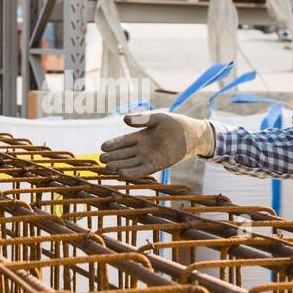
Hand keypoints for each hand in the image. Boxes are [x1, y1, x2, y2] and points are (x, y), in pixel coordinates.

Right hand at [99, 112, 214, 178]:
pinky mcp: (157, 165)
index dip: (112, 144)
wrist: (191, 134)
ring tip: (108, 168)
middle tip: (101, 160)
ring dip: (119, 166)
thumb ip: (141, 119)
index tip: (102, 147)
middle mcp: (142, 149)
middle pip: (123, 154)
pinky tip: (122, 174)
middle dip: (112, 157)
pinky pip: (142, 170)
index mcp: (140, 136)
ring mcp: (149, 157)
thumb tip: (123, 119)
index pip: (122, 142)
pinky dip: (132, 172)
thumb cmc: (174, 123)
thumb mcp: (156, 118)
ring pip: (130, 163)